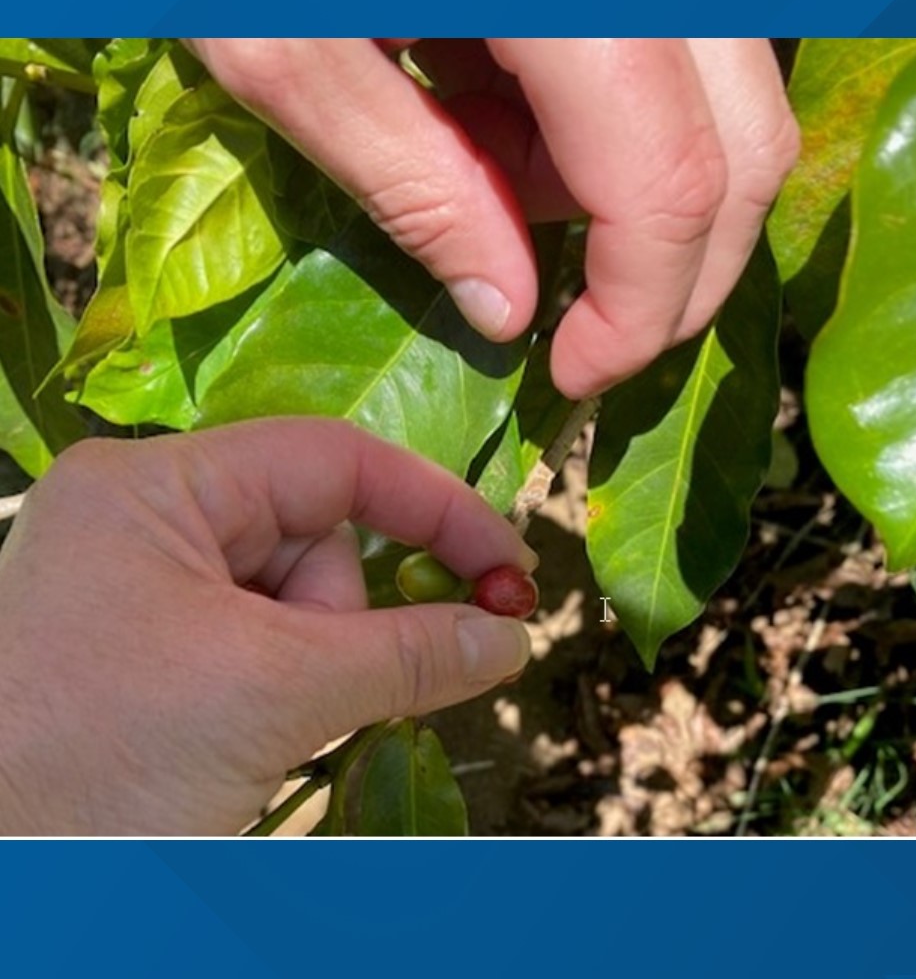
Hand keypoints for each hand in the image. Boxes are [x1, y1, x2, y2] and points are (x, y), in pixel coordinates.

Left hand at [0, 420, 534, 834]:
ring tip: (254, 737)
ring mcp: (136, 593)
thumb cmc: (98, 758)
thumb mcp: (274, 696)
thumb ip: (411, 655)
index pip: (334, 461)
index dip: (437, 512)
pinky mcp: (142, 660)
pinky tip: (242, 747)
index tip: (512, 575)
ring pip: (293, 609)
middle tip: (314, 696)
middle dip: (343, 623)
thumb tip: (512, 637)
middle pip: (316, 541)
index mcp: (153, 488)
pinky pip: (258, 653)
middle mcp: (142, 522)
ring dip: (311, 673)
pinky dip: (283, 697)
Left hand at [186, 39, 800, 399]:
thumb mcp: (281, 39)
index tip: (573, 376)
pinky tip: (513, 96)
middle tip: (572, 319)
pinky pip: (695, 41)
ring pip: (735, 96)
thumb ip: (410, 181)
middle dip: (673, 264)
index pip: (675, 186)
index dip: (643, 310)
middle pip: (748, 147)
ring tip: (492, 165)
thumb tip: (508, 309)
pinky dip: (630, 107)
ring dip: (643, 178)